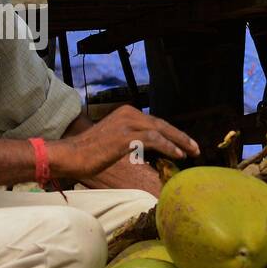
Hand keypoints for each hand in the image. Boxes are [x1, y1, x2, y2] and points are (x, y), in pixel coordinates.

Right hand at [50, 105, 198, 181]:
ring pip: (161, 130)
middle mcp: (128, 114)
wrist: (70, 155)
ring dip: (180, 142)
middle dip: (181, 136)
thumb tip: (150, 148)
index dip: (173, 133)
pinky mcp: (125, 136)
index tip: (186, 144)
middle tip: (196, 148)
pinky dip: (168, 147)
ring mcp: (126, 124)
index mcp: (126, 113)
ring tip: (192, 152)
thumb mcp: (115, 140)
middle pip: (162, 124)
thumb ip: (133, 139)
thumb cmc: (90, 153)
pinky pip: (154, 140)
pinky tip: (178, 155)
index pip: (156, 122)